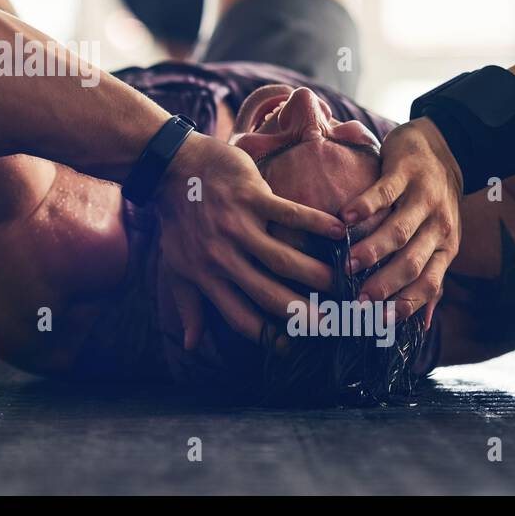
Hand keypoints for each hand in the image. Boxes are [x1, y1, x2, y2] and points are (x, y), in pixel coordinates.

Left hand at [155, 132, 346, 348]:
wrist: (173, 168)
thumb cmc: (177, 221)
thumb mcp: (176, 267)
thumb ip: (188, 306)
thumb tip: (191, 345)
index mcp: (206, 276)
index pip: (241, 318)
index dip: (269, 337)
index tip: (295, 347)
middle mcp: (222, 256)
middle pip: (268, 294)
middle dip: (303, 313)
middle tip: (334, 322)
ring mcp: (237, 225)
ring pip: (283, 259)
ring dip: (315, 274)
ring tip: (341, 283)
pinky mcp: (250, 196)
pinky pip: (290, 214)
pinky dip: (316, 224)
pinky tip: (339, 232)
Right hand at [340, 118, 462, 328]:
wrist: (443, 147)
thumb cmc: (433, 201)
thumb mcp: (440, 239)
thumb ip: (430, 277)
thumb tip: (424, 323)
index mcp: (446, 247)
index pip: (429, 283)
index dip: (405, 304)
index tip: (377, 320)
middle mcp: (439, 226)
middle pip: (412, 261)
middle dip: (385, 283)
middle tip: (358, 299)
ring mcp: (423, 198)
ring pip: (399, 230)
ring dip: (372, 250)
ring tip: (347, 264)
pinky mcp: (406, 173)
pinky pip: (385, 193)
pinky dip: (364, 207)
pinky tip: (344, 218)